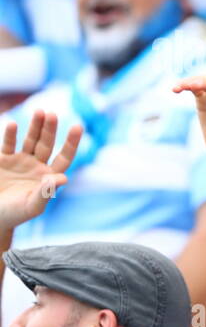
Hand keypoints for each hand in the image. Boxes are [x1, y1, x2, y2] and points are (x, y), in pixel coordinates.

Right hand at [0, 112, 81, 232]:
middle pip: (47, 144)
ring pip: (30, 141)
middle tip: (52, 114)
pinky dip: (10, 135)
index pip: (64, 156)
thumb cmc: (15, 215)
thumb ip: (46, 192)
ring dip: (35, 127)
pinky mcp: (2, 160)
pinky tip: (12, 124)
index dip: (71, 142)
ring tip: (39, 112)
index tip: (77, 126)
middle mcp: (37, 166)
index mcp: (49, 177)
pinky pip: (8, 145)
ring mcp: (20, 162)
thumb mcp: (32, 206)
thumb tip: (64, 178)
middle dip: (50, 129)